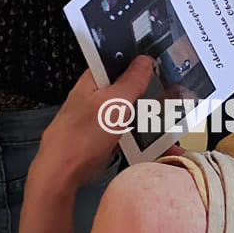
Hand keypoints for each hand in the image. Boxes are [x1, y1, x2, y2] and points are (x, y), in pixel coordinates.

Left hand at [37, 58, 154, 187]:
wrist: (63, 172)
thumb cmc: (83, 135)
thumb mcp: (114, 103)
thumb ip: (130, 81)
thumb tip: (144, 60)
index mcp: (93, 79)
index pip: (119, 62)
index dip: (140, 65)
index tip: (163, 72)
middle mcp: (93, 96)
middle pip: (126, 89)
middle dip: (147, 97)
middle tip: (170, 105)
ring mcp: (96, 117)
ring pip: (127, 113)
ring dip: (145, 120)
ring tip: (167, 128)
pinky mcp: (99, 137)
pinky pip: (124, 132)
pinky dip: (137, 137)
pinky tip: (151, 145)